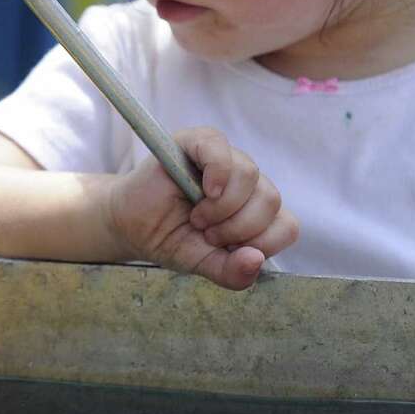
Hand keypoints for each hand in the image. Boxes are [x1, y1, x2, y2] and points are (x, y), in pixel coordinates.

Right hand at [104, 127, 299, 289]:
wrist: (129, 224)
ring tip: (197, 216)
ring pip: (250, 175)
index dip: (260, 243)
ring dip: (222, 207)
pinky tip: (204, 192)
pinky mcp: (199, 141)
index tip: (226, 249)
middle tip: (206, 233)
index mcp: (255, 211)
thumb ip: (231, 272)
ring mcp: (224, 158)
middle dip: (239, 227)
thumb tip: (255, 261)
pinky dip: (217, 173)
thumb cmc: (169, 239)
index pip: (286, 226)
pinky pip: (221, 149)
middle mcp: (246, 183)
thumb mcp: (203, 264)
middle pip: (271, 200)